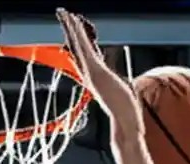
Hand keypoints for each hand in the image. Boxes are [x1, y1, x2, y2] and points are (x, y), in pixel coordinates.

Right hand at [56, 8, 142, 139]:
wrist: (125, 124)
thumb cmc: (127, 113)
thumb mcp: (123, 93)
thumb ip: (119, 86)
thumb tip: (124, 88)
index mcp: (96, 77)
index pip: (84, 55)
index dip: (77, 41)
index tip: (72, 28)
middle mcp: (91, 74)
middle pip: (77, 47)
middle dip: (70, 30)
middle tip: (62, 14)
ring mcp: (92, 73)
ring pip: (78, 44)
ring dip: (71, 27)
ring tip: (64, 13)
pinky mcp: (96, 71)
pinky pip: (85, 48)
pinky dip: (79, 34)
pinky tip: (75, 22)